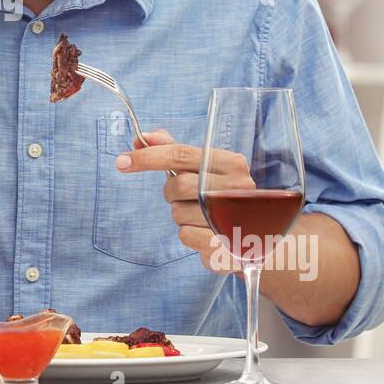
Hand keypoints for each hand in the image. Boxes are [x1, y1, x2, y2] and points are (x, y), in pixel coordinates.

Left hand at [115, 129, 255, 272]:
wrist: (261, 237)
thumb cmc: (225, 197)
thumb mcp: (207, 169)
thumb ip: (175, 151)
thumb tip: (143, 137)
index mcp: (232, 164)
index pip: (180, 154)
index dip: (147, 156)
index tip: (122, 161)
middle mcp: (238, 189)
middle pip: (177, 185)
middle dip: (172, 193)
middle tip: (186, 197)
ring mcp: (236, 218)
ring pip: (178, 214)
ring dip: (182, 215)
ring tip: (203, 217)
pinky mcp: (228, 247)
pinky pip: (186, 236)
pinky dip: (190, 235)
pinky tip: (207, 233)